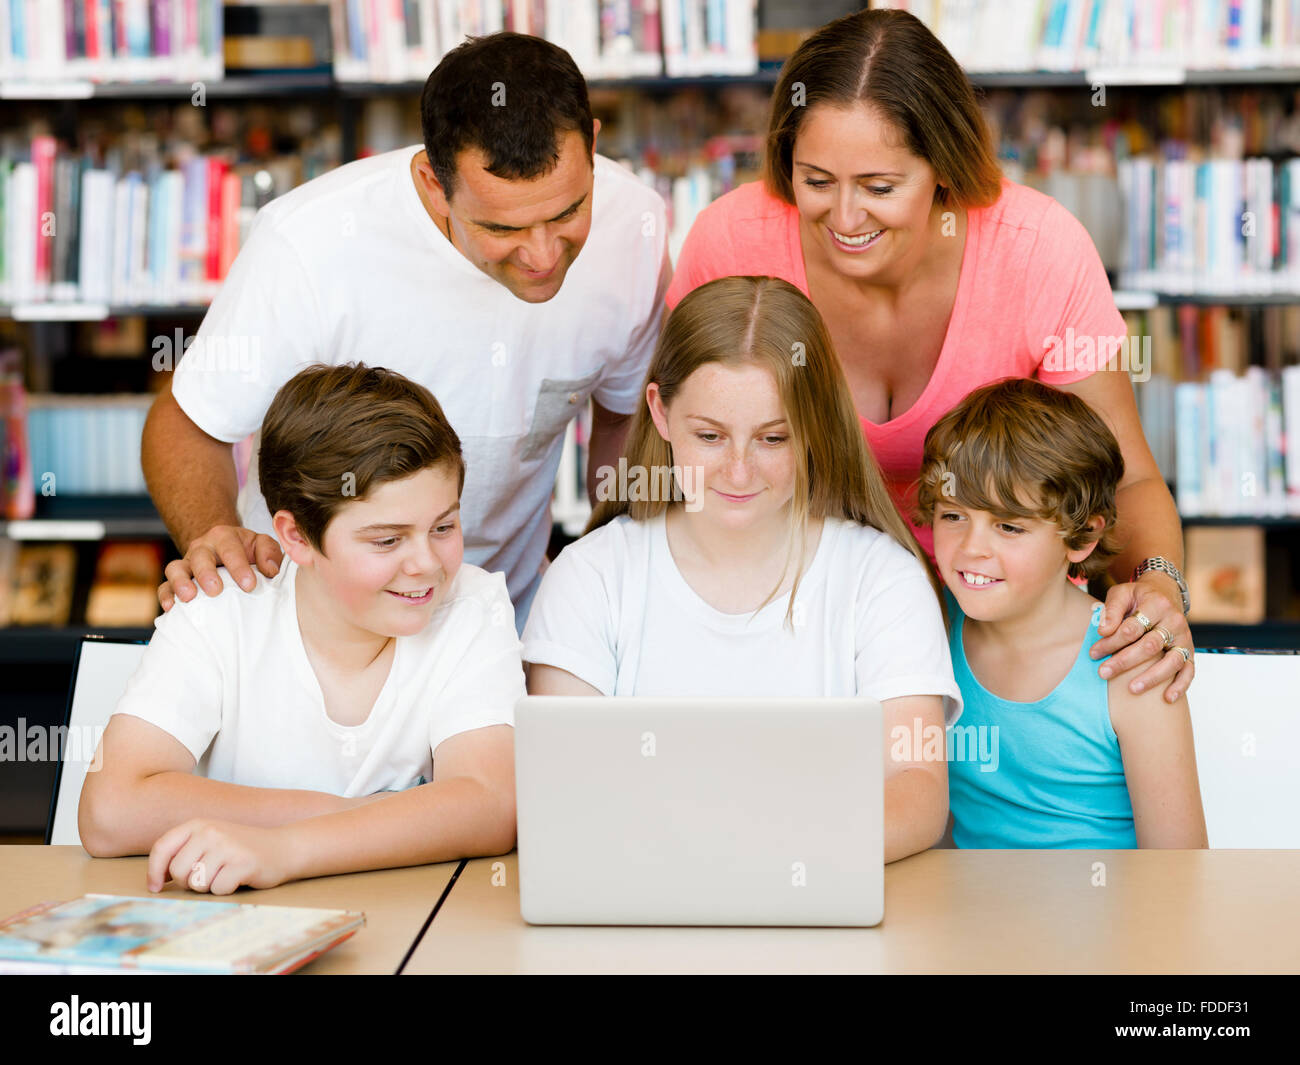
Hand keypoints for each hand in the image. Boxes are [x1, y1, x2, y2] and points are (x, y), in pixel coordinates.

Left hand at [148, 819, 294, 894]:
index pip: (162, 848)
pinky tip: (239, 877)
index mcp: (198, 824)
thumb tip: (157, 880)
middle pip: (178, 871)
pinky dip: (227, 889)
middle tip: (208, 875)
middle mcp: (211, 831)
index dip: (154, 871)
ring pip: (197, 883)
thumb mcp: (210, 840)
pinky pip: (218, 889)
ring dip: (209, 886)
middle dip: (189, 882)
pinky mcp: (243, 863)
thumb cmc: (241, 849)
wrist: (283, 847)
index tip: (157, 887)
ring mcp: (228, 846)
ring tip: (225, 874)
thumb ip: (184, 852)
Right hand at [159, 525, 281, 610]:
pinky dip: (166, 596)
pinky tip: (171, 608)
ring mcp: (187, 563)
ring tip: (189, 598)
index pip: (230, 548)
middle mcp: (202, 548)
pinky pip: (165, 586)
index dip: (238, 566)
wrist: (226, 552)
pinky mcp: (177, 580)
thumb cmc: (248, 552)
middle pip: (199, 556)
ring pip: (175, 568)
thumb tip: (270, 570)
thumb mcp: (262, 545)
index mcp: (224, 537)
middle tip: (216, 591)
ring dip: (180, 583)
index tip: (249, 585)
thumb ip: (270, 553)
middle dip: (206, 573)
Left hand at [1090, 574, 1194, 701]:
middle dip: (1125, 661)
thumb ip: (1111, 610)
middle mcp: (1175, 621)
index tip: (1093, 653)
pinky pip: (1189, 670)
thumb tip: (1103, 631)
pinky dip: (1181, 685)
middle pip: (1150, 646)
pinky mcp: (1189, 651)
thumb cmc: (1136, 597)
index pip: (1133, 628)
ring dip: (1152, 677)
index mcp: (1157, 604)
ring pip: (1172, 661)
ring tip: (1132, 689)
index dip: (1112, 642)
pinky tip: (1167, 698)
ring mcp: (1184, 638)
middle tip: (1103, 673)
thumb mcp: (1121, 594)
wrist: (1164, 593)